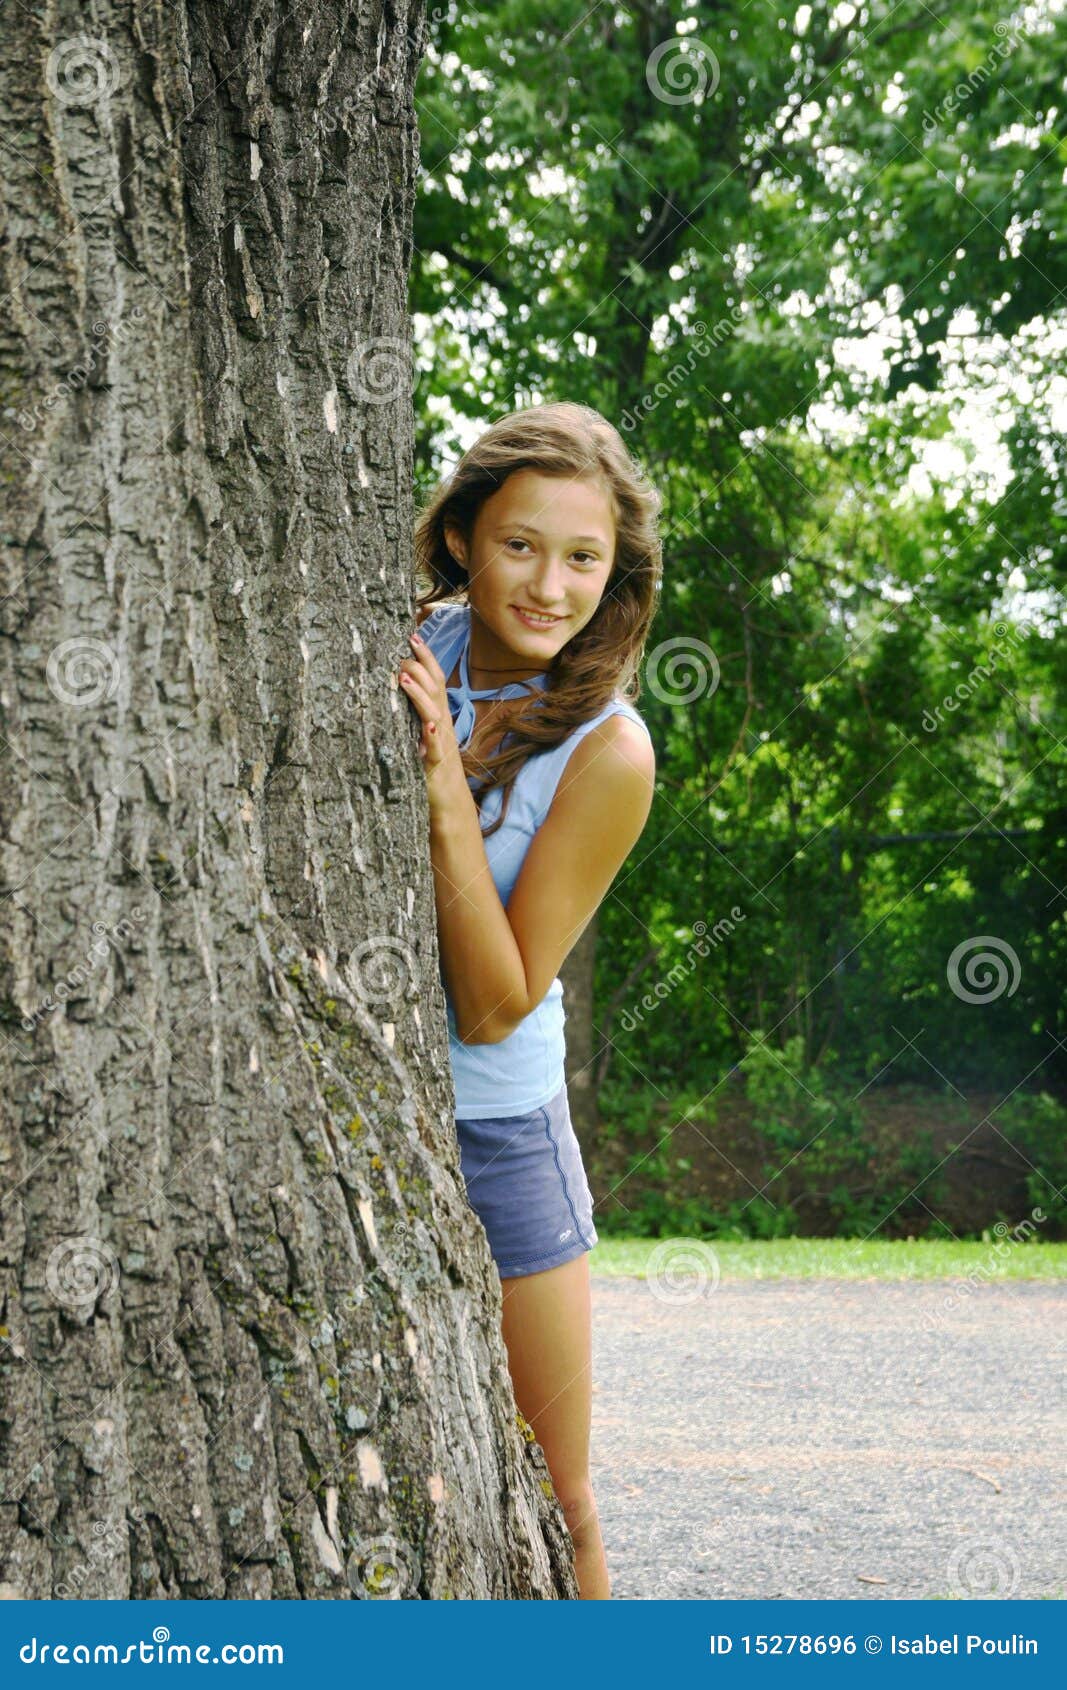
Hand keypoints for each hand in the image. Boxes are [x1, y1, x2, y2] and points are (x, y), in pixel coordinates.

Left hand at [397, 632, 466, 810]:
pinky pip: (435, 747)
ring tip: (403, 677)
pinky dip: (432, 735)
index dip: (426, 656)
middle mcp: (441, 723)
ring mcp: (440, 742)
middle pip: (436, 687)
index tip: (411, 635)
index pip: (434, 678)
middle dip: (421, 666)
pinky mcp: (436, 762)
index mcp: (436, 714)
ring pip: (433, 712)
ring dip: (420, 694)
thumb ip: (410, 714)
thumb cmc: (430, 766)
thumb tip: (392, 689)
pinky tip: (427, 726)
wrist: (448, 800)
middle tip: (402, 648)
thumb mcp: (418, 733)